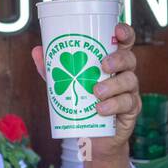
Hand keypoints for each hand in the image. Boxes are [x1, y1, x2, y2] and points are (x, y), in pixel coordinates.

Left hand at [32, 21, 141, 151]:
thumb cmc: (83, 103)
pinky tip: (101, 109)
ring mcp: (130, 92)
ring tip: (96, 92)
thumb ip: (53, 69)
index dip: (125, 33)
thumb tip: (37, 50)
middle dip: (118, 59)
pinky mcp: (131, 110)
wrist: (93, 136)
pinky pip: (128, 103)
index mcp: (112, 62)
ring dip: (113, 85)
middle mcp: (124, 74)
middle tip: (103, 65)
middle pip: (129, 59)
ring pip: (129, 81)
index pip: (124, 43)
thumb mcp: (66, 84)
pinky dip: (114, 105)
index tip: (117, 30)